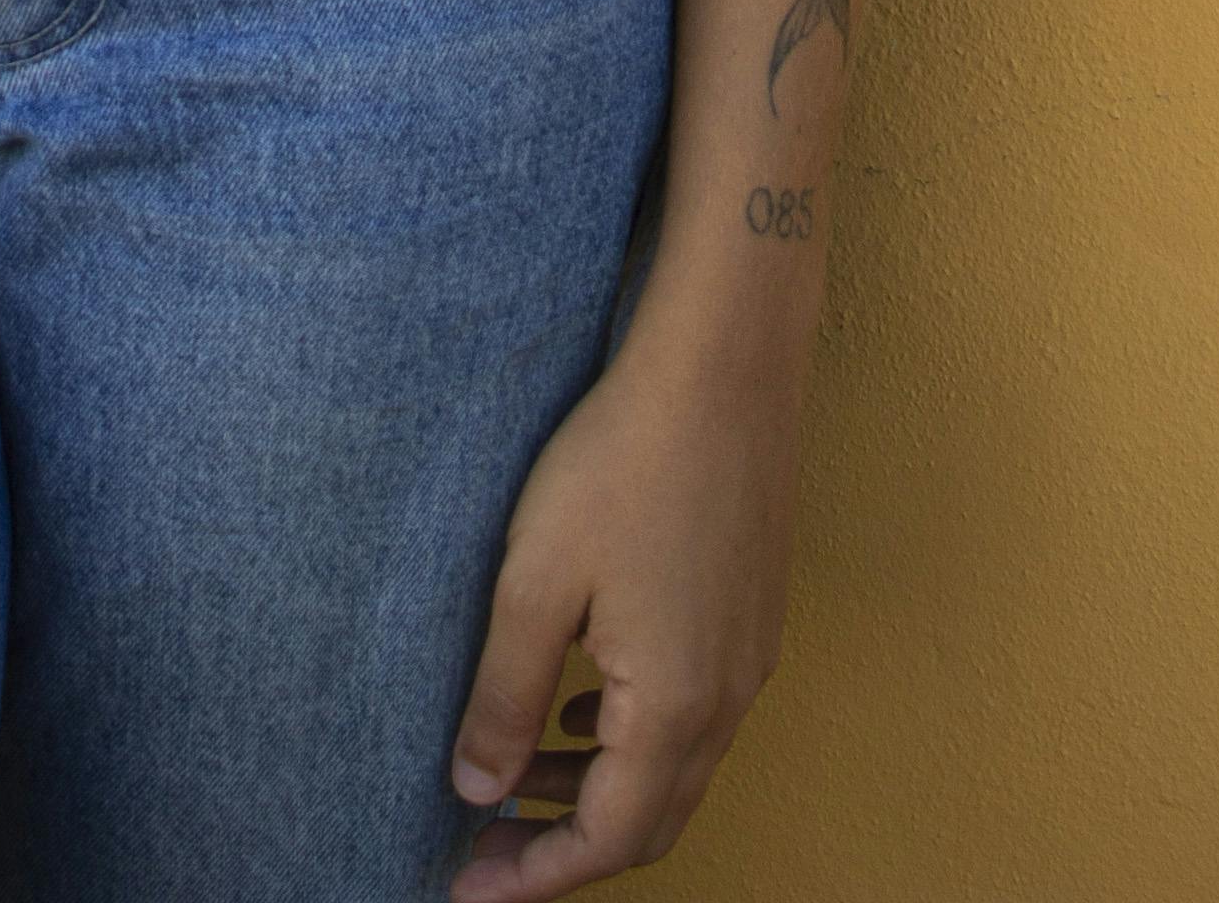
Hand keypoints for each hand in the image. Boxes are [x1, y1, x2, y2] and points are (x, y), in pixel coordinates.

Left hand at [448, 307, 802, 888]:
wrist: (723, 367)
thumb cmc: (622, 462)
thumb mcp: (535, 581)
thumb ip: (504, 697)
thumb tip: (476, 791)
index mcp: (673, 708)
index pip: (607, 841)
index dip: (536, 876)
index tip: (468, 886)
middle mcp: (726, 702)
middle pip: (648, 824)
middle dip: (564, 847)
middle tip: (485, 844)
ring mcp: (748, 660)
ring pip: (673, 772)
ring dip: (596, 790)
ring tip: (514, 774)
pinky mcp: (751, 617)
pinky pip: (694, 718)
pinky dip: (632, 740)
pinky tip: (581, 704)